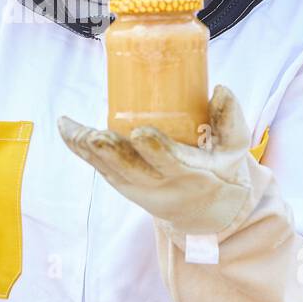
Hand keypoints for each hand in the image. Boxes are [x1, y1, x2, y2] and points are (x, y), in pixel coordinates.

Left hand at [58, 84, 275, 235]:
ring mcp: (138, 189)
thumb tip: (220, 88)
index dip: (156, 150)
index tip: (140, 133)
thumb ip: (231, 119)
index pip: (172, 165)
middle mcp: (161, 186)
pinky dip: (80, 149)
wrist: (206, 213)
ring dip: (89, 150)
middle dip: (112, 153)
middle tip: (95, 135)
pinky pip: (99, 167)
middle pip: (132, 171)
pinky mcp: (124, 185)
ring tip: (72, 128)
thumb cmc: (221, 172)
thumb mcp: (235, 150)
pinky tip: (66, 127)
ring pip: (110, 171)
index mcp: (192, 176)